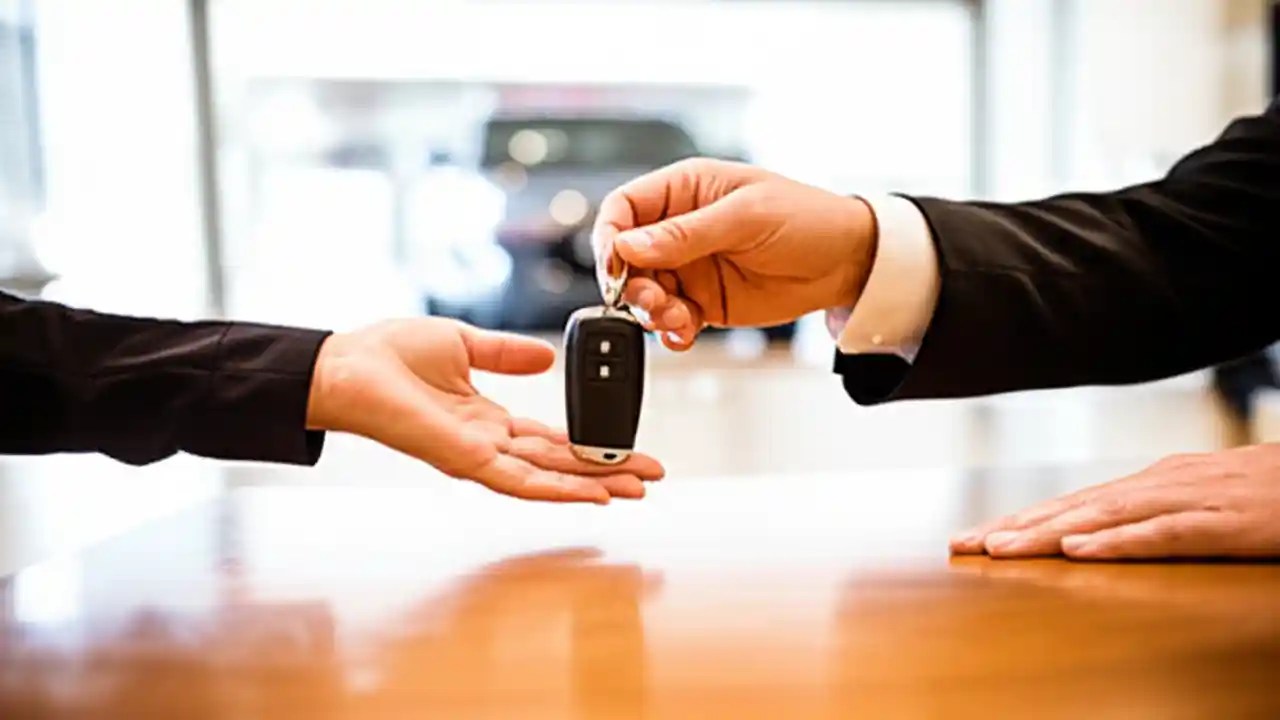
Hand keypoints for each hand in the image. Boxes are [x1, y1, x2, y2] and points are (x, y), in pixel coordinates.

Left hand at [305, 318, 663, 502]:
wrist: (344, 365)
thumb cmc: (386, 355)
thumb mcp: (464, 343)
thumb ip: (507, 354)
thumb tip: (547, 358)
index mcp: (487, 418)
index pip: (551, 440)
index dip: (591, 446)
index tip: (628, 448)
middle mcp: (487, 444)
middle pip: (560, 464)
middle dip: (607, 470)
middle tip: (651, 476)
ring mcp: (477, 457)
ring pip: (548, 478)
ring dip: (593, 484)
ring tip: (635, 488)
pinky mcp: (464, 460)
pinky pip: (519, 480)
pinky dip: (558, 489)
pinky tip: (590, 493)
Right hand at [592, 158, 876, 349]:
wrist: (849, 262)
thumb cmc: (808, 219)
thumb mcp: (746, 217)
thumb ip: (686, 233)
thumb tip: (630, 245)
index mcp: (686, 190)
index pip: (625, 208)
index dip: (612, 236)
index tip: (616, 264)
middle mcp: (681, 228)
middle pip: (627, 257)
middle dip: (631, 283)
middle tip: (653, 299)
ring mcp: (691, 267)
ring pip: (645, 293)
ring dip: (651, 311)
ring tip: (677, 318)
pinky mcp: (705, 301)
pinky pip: (670, 319)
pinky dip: (671, 331)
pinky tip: (685, 333)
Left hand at [950, 445, 1279, 559]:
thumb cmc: (1265, 490)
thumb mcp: (1198, 497)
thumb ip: (1150, 509)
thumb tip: (1100, 523)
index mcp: (1148, 483)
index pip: (1068, 504)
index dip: (1017, 521)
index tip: (970, 539)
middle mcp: (1156, 485)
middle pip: (1071, 508)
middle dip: (1013, 527)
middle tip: (960, 545)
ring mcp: (1188, 499)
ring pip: (1102, 517)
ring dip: (1046, 533)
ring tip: (999, 549)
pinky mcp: (1222, 521)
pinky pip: (1162, 534)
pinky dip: (1117, 541)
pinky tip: (1078, 550)